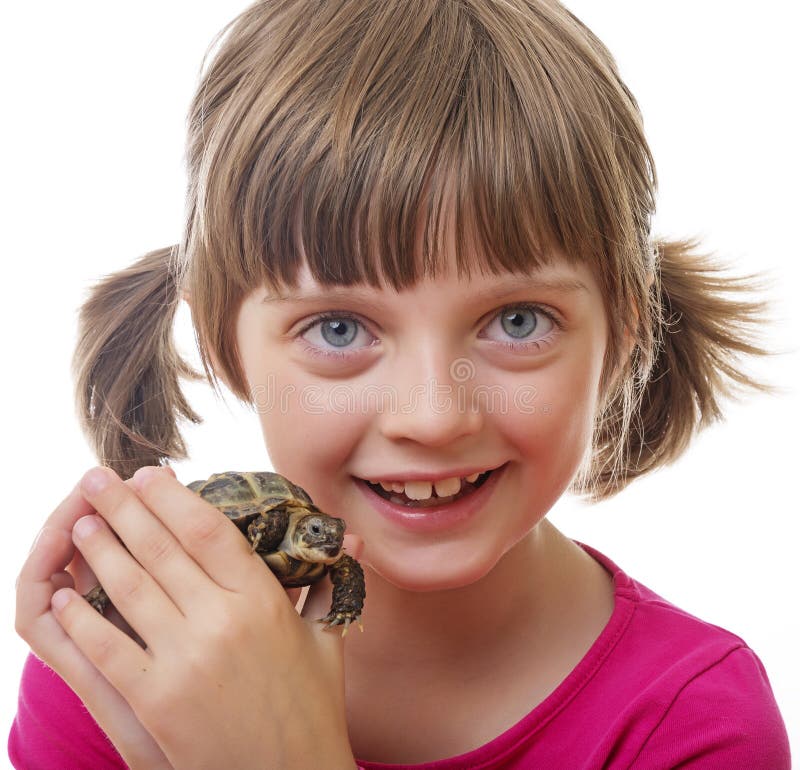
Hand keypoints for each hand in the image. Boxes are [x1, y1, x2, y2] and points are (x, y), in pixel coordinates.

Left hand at [46, 465, 359, 769]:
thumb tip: (352, 540)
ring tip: (82, 521)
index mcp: (263, 601)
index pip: (209, 530)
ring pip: (130, 587)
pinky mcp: (154, 701)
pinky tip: (67, 592)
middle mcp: (222, 621)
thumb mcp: (328, 639)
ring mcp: (185, 661)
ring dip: (99, 549)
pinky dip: (82, 616)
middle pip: (161, 547)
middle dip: (123, 507)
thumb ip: (330, 583)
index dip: (173, 497)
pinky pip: (107, 646)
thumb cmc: (311, 707)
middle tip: (98, 478)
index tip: (149, 474)